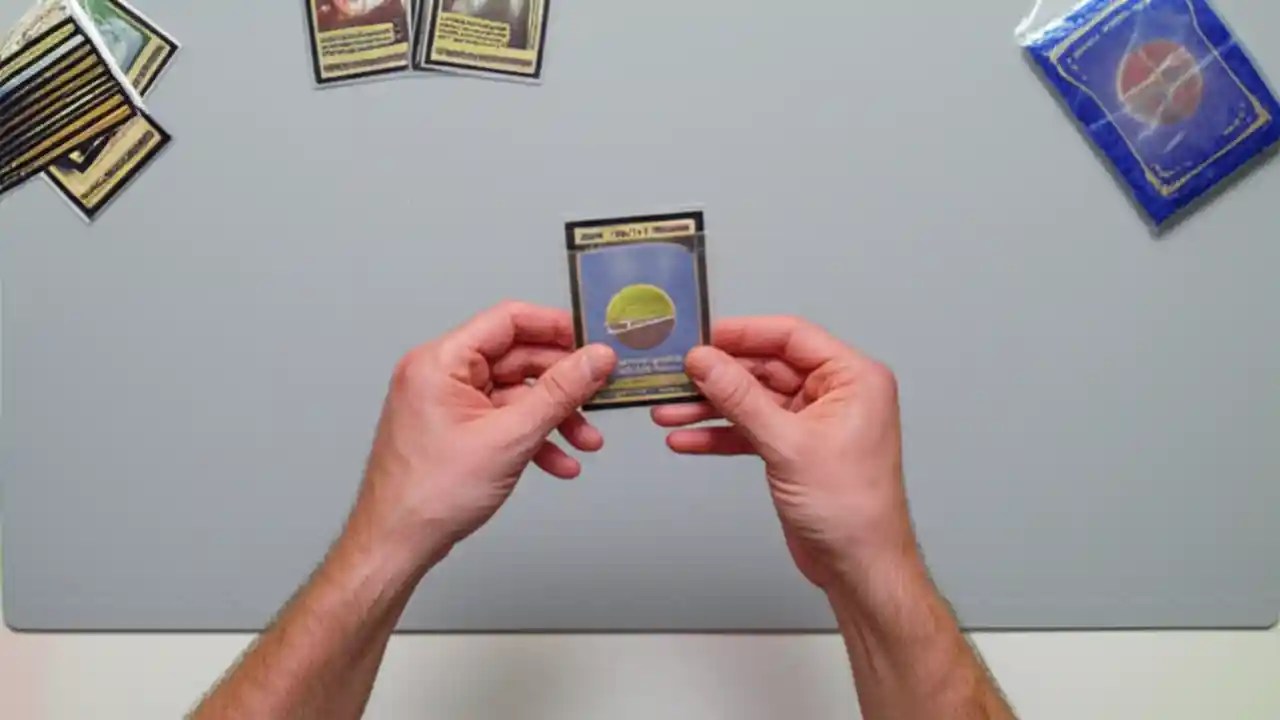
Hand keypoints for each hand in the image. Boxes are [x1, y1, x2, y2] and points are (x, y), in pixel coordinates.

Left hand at [348, 302, 616, 567]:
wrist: (397, 545)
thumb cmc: (430, 494)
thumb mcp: (510, 437)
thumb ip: (559, 393)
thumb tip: (597, 359)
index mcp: (441, 361)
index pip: (508, 320)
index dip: (556, 327)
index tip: (593, 341)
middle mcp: (441, 375)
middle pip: (517, 359)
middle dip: (563, 385)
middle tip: (601, 395)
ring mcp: (447, 404)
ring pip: (515, 395)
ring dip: (554, 417)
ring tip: (586, 442)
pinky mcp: (455, 430)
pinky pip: (503, 421)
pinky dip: (533, 438)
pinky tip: (559, 462)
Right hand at [651, 317, 915, 597]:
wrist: (859, 567)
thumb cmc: (850, 508)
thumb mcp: (788, 444)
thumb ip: (741, 398)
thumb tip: (704, 361)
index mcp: (852, 378)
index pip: (791, 337)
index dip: (743, 334)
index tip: (701, 336)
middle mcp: (834, 393)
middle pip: (765, 368)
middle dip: (717, 376)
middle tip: (674, 375)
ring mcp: (812, 422)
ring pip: (752, 401)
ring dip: (710, 407)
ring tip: (666, 410)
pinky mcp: (794, 449)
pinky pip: (751, 430)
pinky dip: (720, 435)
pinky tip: (686, 439)